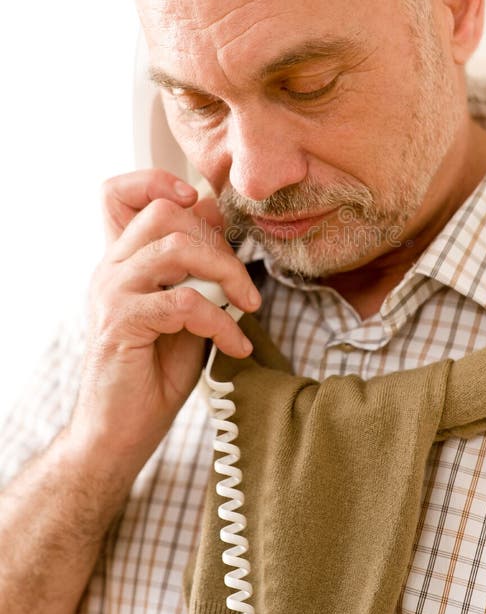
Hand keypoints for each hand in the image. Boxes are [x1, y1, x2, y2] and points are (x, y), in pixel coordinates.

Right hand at [68, 169, 260, 469]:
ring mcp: (112, 293)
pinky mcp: (121, 323)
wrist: (122, 432)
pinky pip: (184, 303)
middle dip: (219, 242)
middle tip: (240, 283)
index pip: (118, 193)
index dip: (156, 182)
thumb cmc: (155, 371)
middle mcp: (111, 269)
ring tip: (247, 306)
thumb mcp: (187, 309)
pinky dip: (221, 322)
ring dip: (226, 274)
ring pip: (176, 249)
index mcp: (122, 260)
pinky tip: (235, 345)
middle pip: (165, 214)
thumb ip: (197, 267)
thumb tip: (216, 217)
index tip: (200, 205)